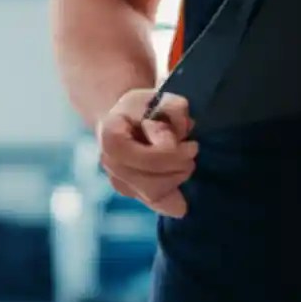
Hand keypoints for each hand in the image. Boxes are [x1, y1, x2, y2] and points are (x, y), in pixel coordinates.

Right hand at [97, 90, 197, 217]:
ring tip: (184, 159)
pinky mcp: (130, 193)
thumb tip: (183, 130)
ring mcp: (117, 182)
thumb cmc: (142, 108)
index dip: (168, 149)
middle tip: (191, 148)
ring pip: (155, 195)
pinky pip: (157, 204)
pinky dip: (173, 200)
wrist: (124, 119)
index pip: (145, 158)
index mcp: (110, 138)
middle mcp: (109, 164)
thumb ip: (175, 108)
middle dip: (179, 166)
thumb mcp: (159, 97)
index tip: (174, 132)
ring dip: (178, 177)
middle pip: (151, 182)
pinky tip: (183, 194)